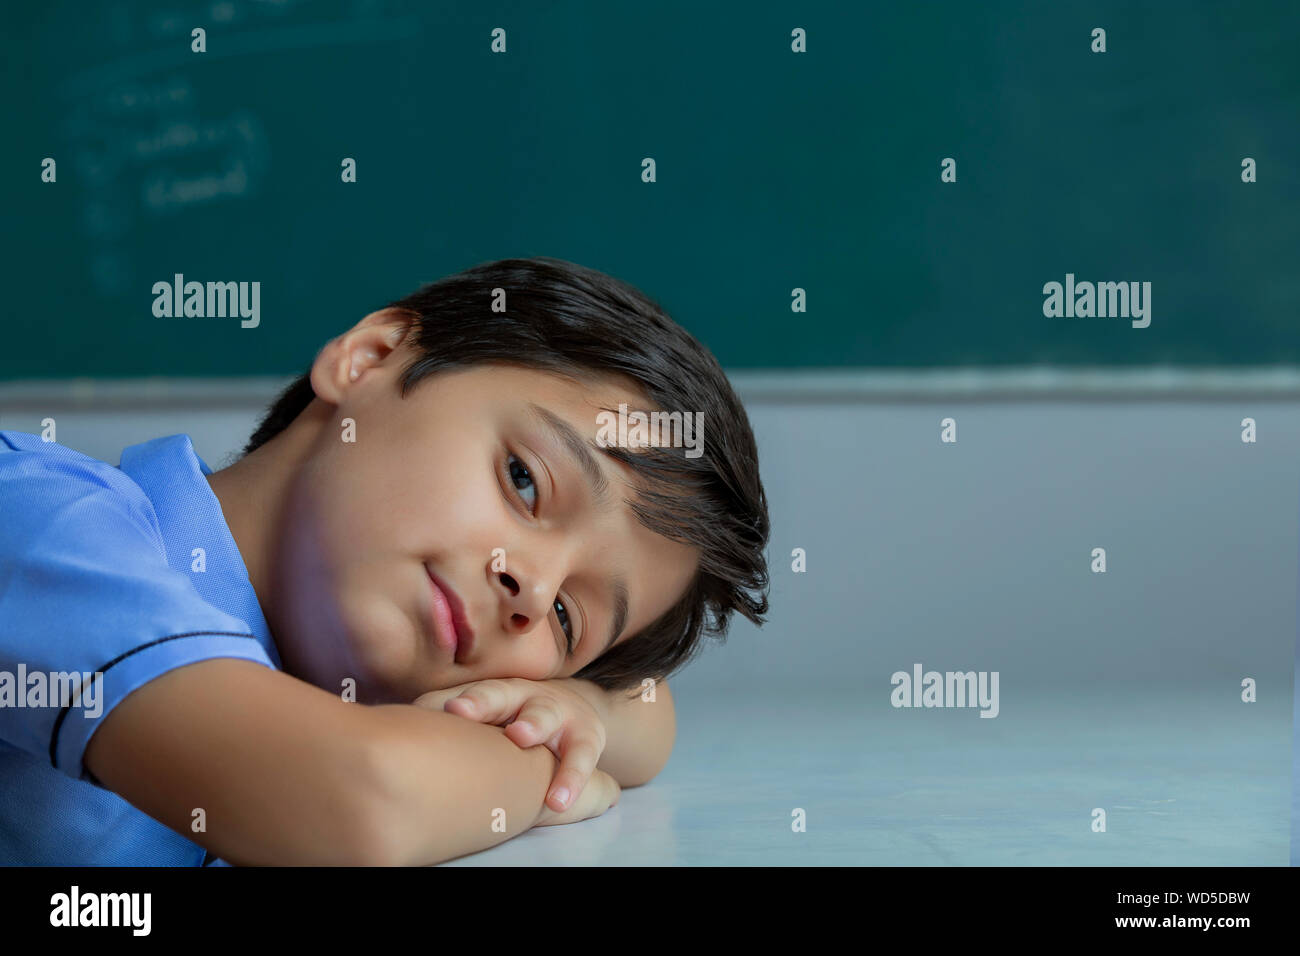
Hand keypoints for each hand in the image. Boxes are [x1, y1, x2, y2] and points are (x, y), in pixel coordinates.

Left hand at [412, 678, 612, 817]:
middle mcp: (528, 698)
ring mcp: (560, 716)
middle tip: (485, 720)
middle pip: (509, 697)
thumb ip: (446, 717)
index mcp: (500, 693)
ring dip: (534, 729)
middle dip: (492, 705)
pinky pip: (580, 760)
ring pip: (546, 718)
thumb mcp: (487, 713)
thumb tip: (399, 725)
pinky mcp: (586, 740)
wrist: (572, 712)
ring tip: (521, 740)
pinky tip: (557, 802)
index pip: (481, 693)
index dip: (468, 702)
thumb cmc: (513, 718)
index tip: (450, 711)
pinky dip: (570, 780)